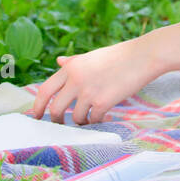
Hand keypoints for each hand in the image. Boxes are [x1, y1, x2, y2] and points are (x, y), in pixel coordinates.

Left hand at [28, 38, 158, 125]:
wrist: (143, 57)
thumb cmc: (119, 56)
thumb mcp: (92, 56)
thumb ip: (74, 61)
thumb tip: (59, 61)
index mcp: (71, 67)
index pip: (45, 90)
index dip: (37, 106)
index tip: (36, 116)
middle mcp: (76, 79)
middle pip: (55, 109)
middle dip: (56, 120)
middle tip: (60, 124)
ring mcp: (89, 92)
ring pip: (75, 118)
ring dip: (81, 121)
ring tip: (90, 117)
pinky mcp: (103, 102)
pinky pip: (93, 119)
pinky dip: (98, 120)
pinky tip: (105, 116)